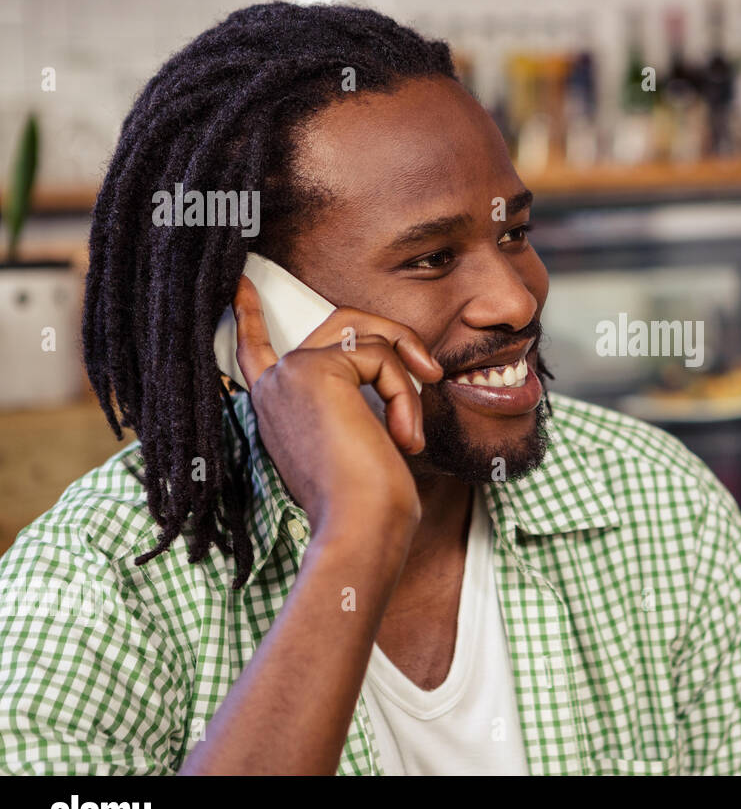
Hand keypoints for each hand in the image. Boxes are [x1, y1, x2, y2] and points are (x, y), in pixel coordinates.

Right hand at [231, 277, 442, 559]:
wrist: (359, 527)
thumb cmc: (366, 501)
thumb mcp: (356, 439)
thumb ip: (354, 398)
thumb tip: (392, 361)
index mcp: (276, 406)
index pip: (256, 348)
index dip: (248, 312)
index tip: (241, 281)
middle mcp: (274, 386)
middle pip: (342, 324)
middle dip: (395, 338)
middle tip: (430, 373)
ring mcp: (290, 374)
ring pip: (368, 336)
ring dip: (405, 381)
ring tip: (409, 434)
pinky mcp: (316, 370)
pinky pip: (380, 355)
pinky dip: (404, 393)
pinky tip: (402, 436)